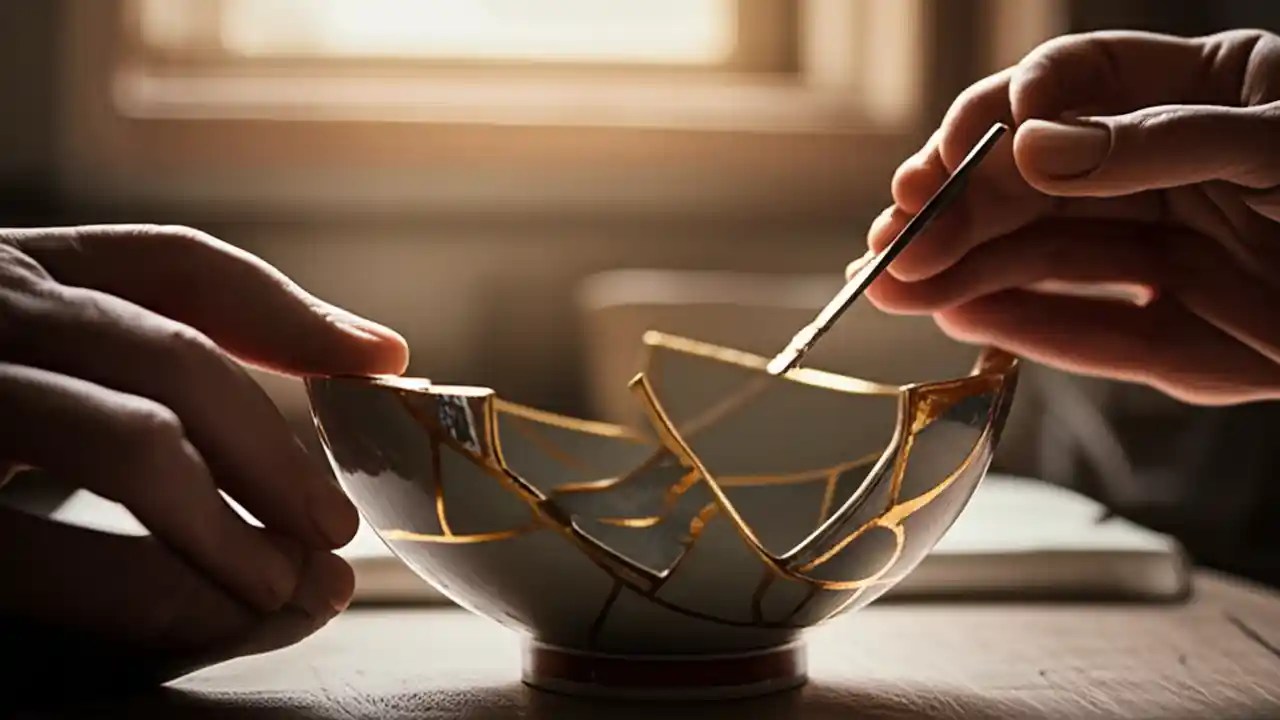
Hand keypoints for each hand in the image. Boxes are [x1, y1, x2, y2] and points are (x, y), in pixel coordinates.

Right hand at [0, 224, 407, 692]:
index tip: (382, 363)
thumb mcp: (42, 398)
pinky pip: (44, 552)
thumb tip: (355, 410)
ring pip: (133, 439)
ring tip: (292, 582)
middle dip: (277, 448)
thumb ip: (162, 401)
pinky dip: (148, 589)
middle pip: (177, 353)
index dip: (292, 311)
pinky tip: (203, 613)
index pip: (178, 267)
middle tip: (337, 527)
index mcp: (18, 278)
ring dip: (233, 522)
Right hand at [856, 30, 1279, 404]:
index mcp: (1202, 97)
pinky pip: (1088, 331)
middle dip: (958, 206)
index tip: (956, 152)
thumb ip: (1157, 143)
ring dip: (966, 269)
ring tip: (896, 284)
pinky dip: (1022, 324)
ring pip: (1048, 259)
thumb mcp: (1279, 148)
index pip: (1073, 87)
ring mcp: (1174, 258)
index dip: (1002, 114)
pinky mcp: (1183, 339)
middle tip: (892, 238)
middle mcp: (1171, 175)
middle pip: (1038, 181)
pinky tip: (959, 314)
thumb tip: (1033, 145)